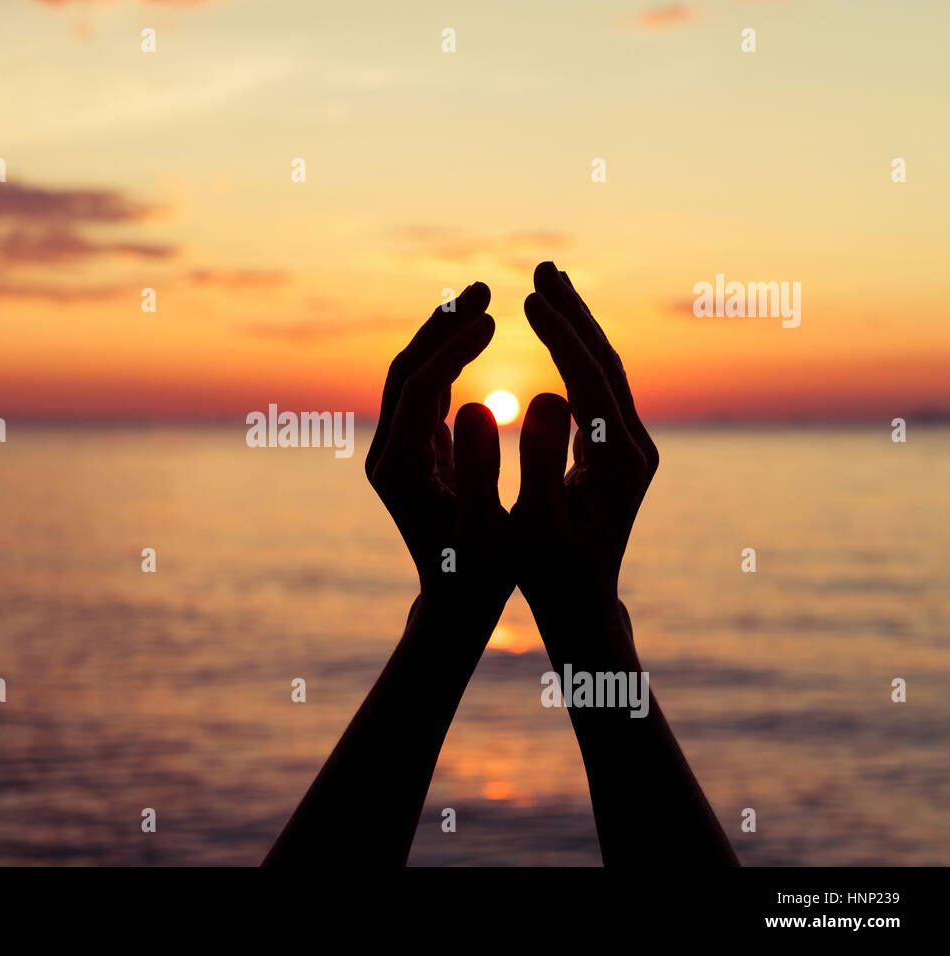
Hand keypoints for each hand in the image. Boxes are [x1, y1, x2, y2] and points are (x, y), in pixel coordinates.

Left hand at [364, 282, 515, 625]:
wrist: (455, 606)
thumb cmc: (480, 576)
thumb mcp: (488, 529)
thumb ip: (483, 469)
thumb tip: (479, 404)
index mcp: (399, 470)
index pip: (419, 389)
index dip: (455, 347)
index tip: (495, 314)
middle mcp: (386, 455)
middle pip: (405, 373)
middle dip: (443, 327)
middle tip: (486, 288)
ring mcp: (394, 453)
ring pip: (411, 379)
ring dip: (444, 338)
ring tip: (485, 303)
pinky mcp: (411, 454)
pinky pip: (424, 395)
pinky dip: (448, 362)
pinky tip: (478, 339)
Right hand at [513, 262, 659, 659]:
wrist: (581, 607)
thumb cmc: (548, 574)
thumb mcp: (536, 525)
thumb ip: (537, 460)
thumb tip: (542, 393)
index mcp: (619, 462)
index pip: (591, 381)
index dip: (559, 336)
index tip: (527, 298)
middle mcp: (636, 448)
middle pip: (609, 363)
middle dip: (576, 314)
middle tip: (544, 269)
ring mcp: (632, 448)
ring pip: (607, 372)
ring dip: (578, 327)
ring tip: (548, 288)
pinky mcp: (620, 452)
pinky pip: (600, 389)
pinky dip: (577, 354)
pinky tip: (557, 337)